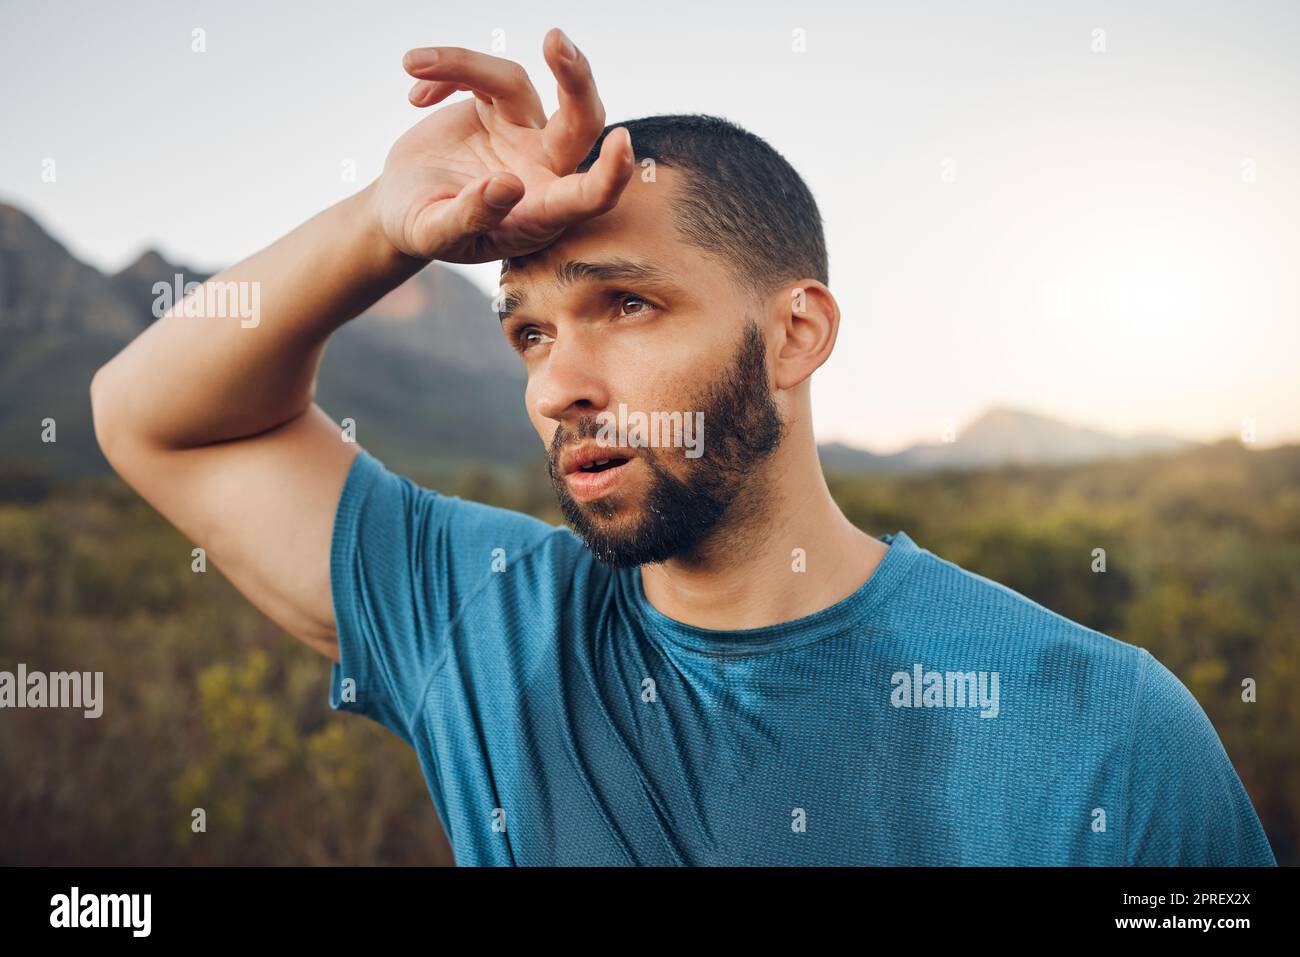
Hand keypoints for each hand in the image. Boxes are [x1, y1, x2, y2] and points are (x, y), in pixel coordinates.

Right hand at [370, 27, 633, 262]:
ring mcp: (522, 135)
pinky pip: (481, 74)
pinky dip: (447, 72)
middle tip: (554, 40)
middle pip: (581, 120)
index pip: (588, 196)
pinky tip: (417, 96)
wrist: (402, 207)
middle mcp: (542, 170)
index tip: (622, 141)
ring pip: (514, 82)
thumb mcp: (435, 234)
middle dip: (576, 80)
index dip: (611, 173)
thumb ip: (470, 217)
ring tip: (412, 62)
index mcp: (540, 214)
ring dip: (464, 64)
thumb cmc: (423, 231)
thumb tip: (507, 187)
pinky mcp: (496, 108)